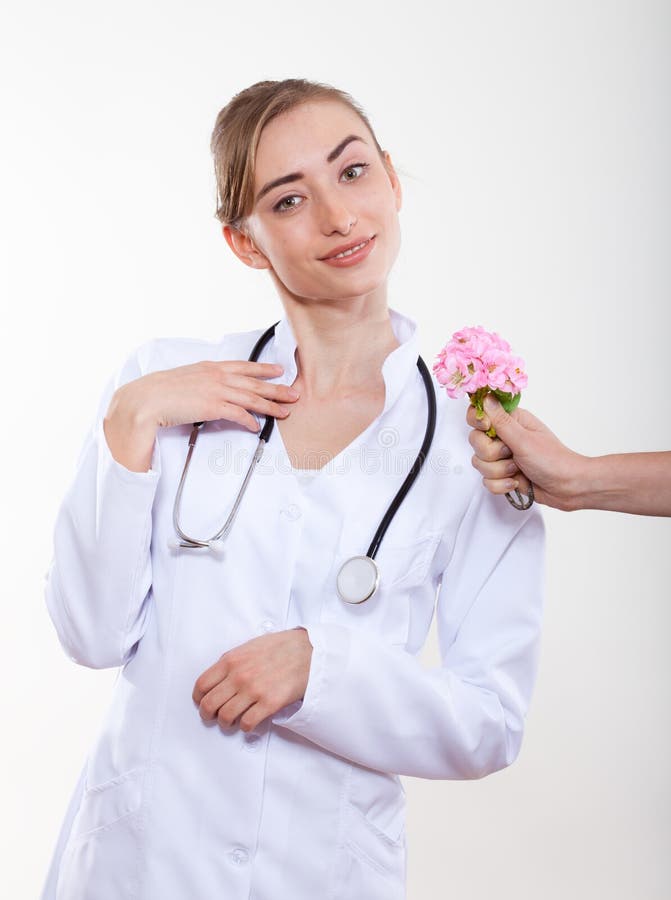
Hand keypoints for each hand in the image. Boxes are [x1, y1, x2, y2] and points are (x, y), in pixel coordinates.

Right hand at [110, 358, 299, 432]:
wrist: (146, 399)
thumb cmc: (159, 391)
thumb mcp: (184, 379)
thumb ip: (201, 381)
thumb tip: (209, 391)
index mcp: (210, 367)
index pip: (243, 366)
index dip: (263, 369)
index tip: (277, 370)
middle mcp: (216, 376)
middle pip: (254, 383)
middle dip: (276, 389)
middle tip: (293, 393)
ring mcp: (216, 391)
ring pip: (251, 399)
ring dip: (270, 406)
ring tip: (284, 412)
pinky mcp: (213, 407)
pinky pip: (238, 414)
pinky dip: (250, 421)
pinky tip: (256, 426)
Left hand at [192, 628, 312, 731]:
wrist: (307, 652)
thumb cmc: (280, 647)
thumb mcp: (249, 646)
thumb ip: (232, 661)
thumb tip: (218, 677)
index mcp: (231, 660)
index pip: (202, 685)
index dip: (198, 698)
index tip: (201, 703)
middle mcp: (239, 676)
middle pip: (209, 705)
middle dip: (208, 715)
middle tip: (213, 717)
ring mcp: (253, 691)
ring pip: (226, 717)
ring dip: (226, 723)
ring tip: (231, 722)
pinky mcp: (269, 704)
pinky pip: (247, 724)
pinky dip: (245, 727)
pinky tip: (248, 723)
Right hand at [467, 396, 588, 510]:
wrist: (567, 487)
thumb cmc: (552, 460)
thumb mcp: (524, 438)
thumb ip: (500, 420)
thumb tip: (485, 397)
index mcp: (511, 421)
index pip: (480, 413)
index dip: (478, 422)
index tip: (487, 429)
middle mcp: (504, 437)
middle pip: (475, 442)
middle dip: (491, 454)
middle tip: (510, 453)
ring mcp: (502, 457)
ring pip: (479, 463)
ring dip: (499, 471)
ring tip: (518, 470)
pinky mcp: (502, 474)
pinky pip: (487, 480)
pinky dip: (501, 484)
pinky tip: (516, 482)